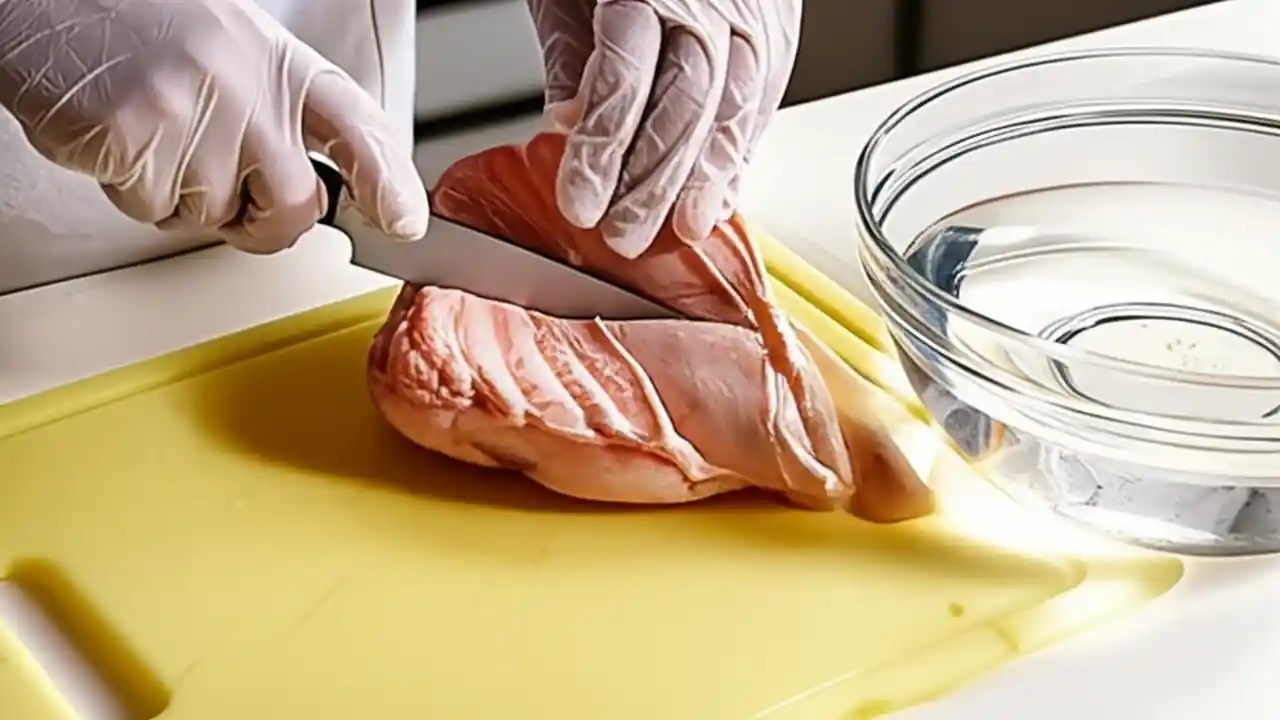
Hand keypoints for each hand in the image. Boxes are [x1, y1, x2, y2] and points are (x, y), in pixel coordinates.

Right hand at [0, 0, 428, 253]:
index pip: (358, 127)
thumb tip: (309, 194)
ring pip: (213, 216)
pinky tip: (121, 139)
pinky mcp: (137, 140)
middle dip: (264, 225)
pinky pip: (152, 209)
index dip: (389, 179)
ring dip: (183, 199)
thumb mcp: (235, 53)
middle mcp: (248, 87)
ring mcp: (194, 113)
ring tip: (155, 134)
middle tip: (226, 198)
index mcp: (280, 64)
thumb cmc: (139, 24)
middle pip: (293, 206)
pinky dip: (133, 191)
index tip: (404, 221)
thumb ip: (276, 115)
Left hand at [527, 0, 800, 257]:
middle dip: (652, 183)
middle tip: (623, 234)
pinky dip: (743, 151)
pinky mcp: (779, 31)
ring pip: (734, 111)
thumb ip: (571, 47)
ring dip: (706, 180)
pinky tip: (723, 188)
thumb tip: (566, 121)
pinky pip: (764, 100)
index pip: (627, 81)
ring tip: (682, 228)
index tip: (580, 202)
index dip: (602, 151)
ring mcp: (754, 18)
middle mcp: (712, 5)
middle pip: (685, 108)